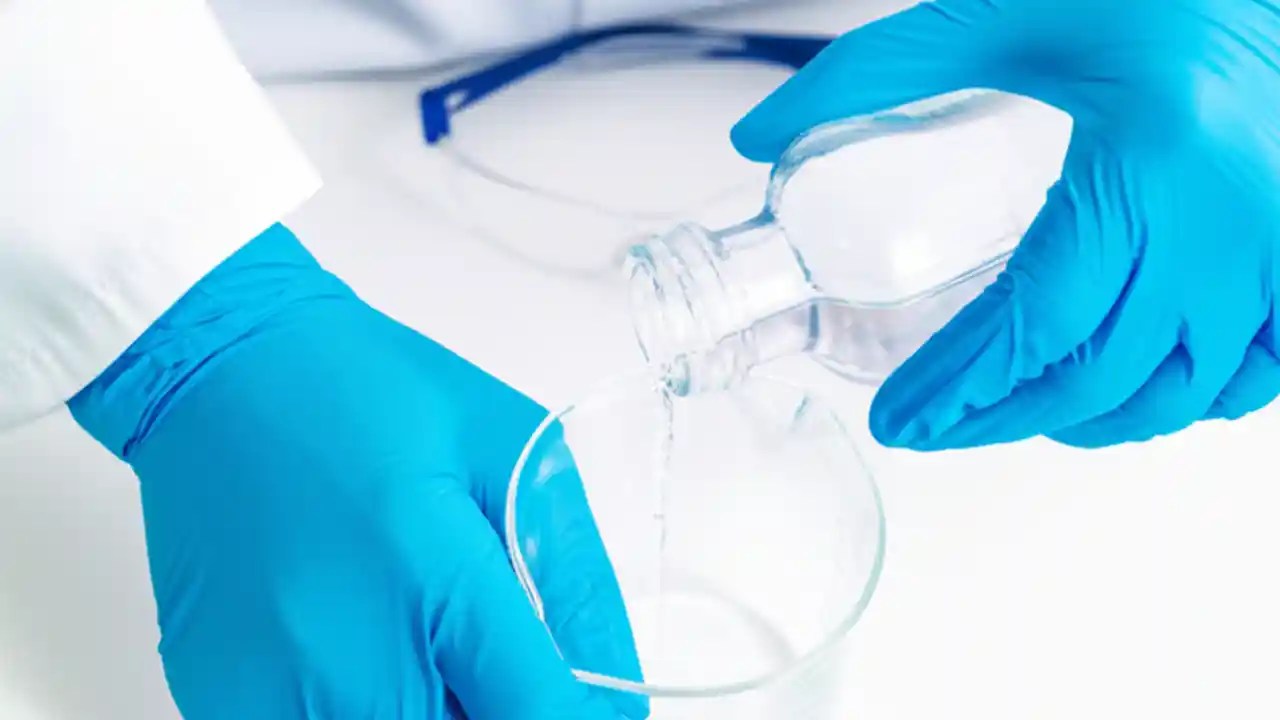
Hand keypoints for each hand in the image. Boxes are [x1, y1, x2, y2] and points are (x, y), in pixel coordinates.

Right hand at [69, 224, 642, 718]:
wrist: (219, 373)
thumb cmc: (370, 392)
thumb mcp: (510, 450)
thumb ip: (574, 582)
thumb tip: (613, 690)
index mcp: (436, 580)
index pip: (542, 717)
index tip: (590, 703)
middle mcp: (349, 659)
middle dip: (497, 705)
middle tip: (486, 642)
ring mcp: (272, 693)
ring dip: (431, 706)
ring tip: (415, 629)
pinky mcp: (220, 701)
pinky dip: (360, 704)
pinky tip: (355, 644)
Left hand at [732, 0, 1279, 448]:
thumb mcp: (1001, 17)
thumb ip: (872, 70)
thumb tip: (758, 133)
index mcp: (1151, 160)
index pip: (1036, 319)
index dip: (959, 386)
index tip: (899, 418)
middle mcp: (1230, 224)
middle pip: (1096, 377)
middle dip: (998, 419)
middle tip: (931, 428)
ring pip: (1177, 395)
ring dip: (1084, 421)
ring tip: (1010, 414)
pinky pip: (1256, 377)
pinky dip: (1183, 403)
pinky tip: (1125, 394)